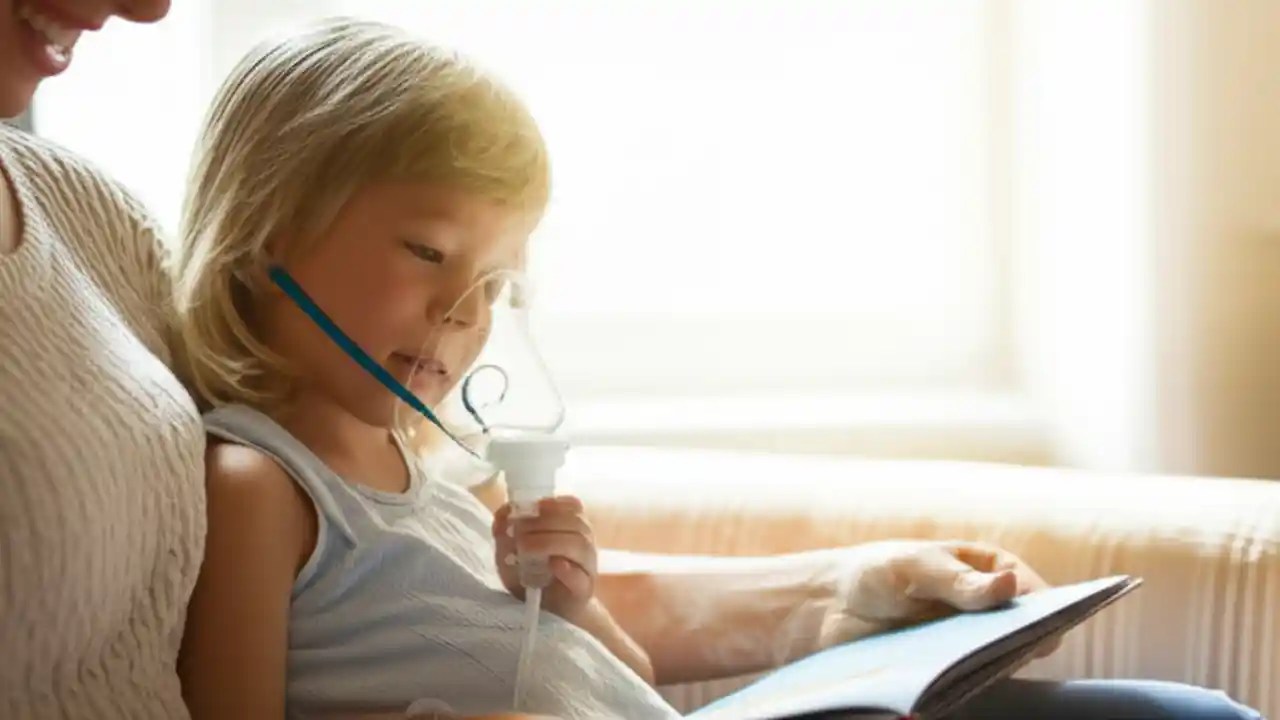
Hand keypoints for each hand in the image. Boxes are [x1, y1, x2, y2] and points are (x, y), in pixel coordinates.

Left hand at [492, 496, 597, 624]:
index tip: (535, 505)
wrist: (549, 614)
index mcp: (570, 529)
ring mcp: (587, 567)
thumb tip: (503, 514)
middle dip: (545, 522)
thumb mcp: (511, 554)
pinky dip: (568, 569)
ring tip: (525, 547)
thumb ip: (504, 534)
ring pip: (580, 545)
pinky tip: (555, 565)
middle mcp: (584, 544)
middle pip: (575, 523)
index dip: (555, 503)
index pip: (573, 506)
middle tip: (518, 530)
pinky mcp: (583, 591)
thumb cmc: (532, 578)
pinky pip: (581, 577)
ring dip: (550, 541)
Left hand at [818, 540, 1058, 658]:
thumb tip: (1010, 585)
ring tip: (980, 665)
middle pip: (1023, 628)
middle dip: (1024, 639)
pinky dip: (966, 680)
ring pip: (999, 657)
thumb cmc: (878, 572)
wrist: (831, 605)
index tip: (1049, 624)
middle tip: (1020, 651)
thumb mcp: (915, 568)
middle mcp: (987, 606)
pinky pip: (969, 678)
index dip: (1046, 607)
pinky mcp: (950, 667)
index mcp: (988, 568)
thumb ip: (958, 581)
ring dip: (993, 663)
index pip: (1031, 589)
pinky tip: (954, 681)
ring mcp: (970, 639)